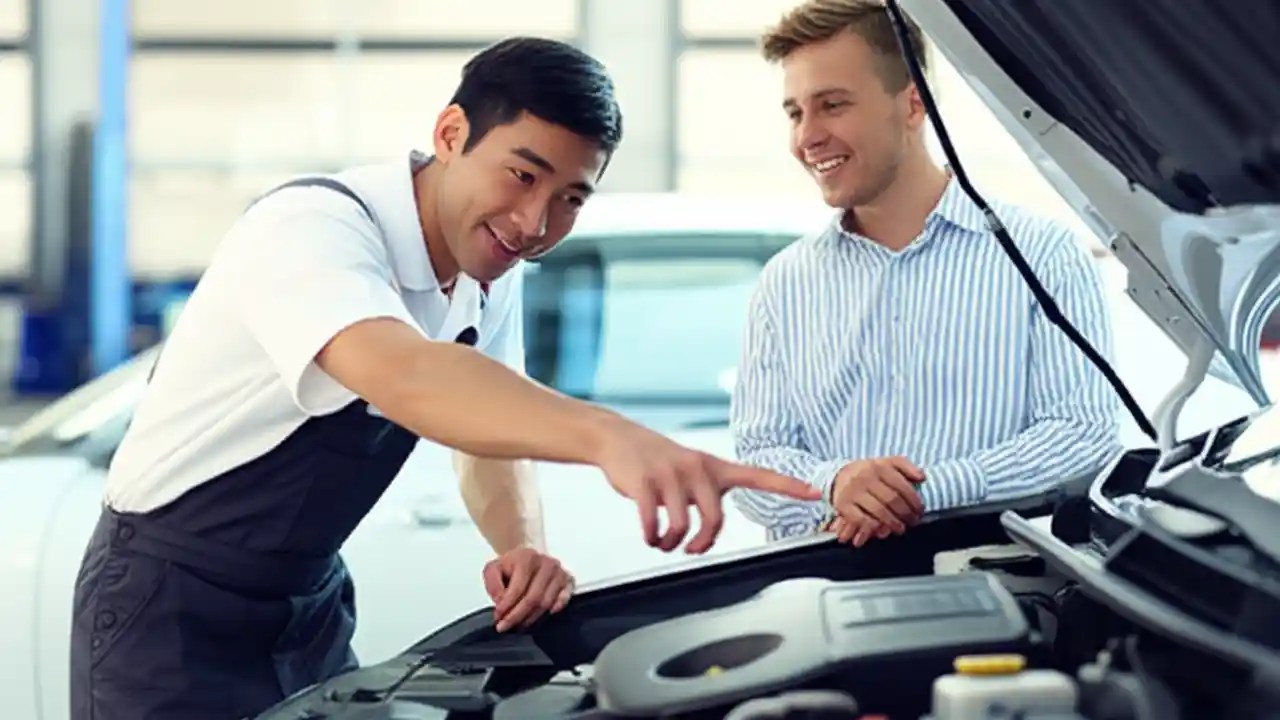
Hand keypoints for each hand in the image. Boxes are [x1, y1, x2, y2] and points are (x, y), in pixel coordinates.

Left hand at [482, 546, 573, 631]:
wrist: (527, 558)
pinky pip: (564, 599)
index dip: (507, 606)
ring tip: (518, 623)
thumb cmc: (511, 565)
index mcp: (527, 557)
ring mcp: (559, 572)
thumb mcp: (493, 569)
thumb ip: (493, 584)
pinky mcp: (568, 580)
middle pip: (533, 599)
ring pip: (546, 603)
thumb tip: (501, 601)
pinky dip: (555, 608)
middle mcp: (546, 563)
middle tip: (505, 626)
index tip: (498, 618)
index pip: (517, 588)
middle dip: (517, 616)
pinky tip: (542, 615)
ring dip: (530, 617)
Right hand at [593, 417, 821, 554]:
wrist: (618, 437)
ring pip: (681, 526)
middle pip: (713, 520)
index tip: (815, 493)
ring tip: (663, 542)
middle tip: (690, 549)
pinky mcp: (643, 482)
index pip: (759, 475)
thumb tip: (710, 530)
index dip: (788, 486)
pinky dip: (651, 537)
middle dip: (701, 543)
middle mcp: (696, 467)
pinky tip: (649, 535)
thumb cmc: (658, 459)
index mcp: (714, 466)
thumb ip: (708, 492)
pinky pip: (652, 522)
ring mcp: (670, 474)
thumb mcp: (691, 467)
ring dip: (670, 544)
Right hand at [830, 457, 925, 546]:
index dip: (914, 501)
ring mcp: (853, 492)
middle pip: (892, 499)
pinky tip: (883, 530)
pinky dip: (875, 527)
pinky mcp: (843, 505)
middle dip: (906, 514)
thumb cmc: (869, 472)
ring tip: (901, 528)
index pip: (901, 485)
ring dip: (894, 523)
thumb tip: (922, 477)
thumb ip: (906, 466)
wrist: (839, 476)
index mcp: (878, 466)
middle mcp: (865, 477)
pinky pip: (863, 520)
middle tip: (913, 521)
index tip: (920, 510)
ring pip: (879, 511)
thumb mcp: (886, 463)